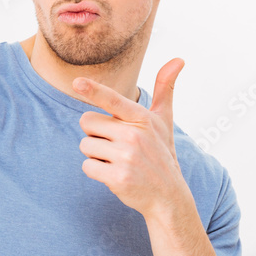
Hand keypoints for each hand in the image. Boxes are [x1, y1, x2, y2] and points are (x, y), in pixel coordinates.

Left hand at [72, 57, 193, 219]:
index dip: (93, 90)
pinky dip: (96, 171)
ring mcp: (126, 158)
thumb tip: (178, 59)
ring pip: (85, 145)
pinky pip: (87, 167)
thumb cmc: (161, 154)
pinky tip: (114, 175)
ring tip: (118, 161)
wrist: (169, 197)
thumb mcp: (165, 121)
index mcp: (142, 118)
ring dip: (95, 154)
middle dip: (95, 134)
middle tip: (116, 145)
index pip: (113, 100)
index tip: (77, 82)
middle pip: (87, 122)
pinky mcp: (118, 178)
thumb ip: (166, 89)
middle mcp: (134, 136)